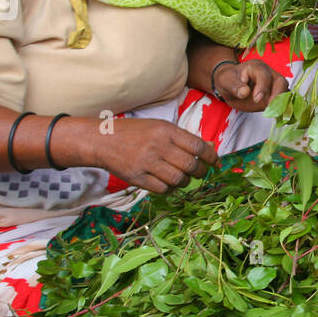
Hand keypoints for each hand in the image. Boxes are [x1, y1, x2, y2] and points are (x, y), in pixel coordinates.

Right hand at [98, 117, 217, 192]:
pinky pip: (163, 189)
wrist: (102, 140)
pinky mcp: (137, 177)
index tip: (215, 162)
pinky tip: (168, 183)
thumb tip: (210, 148)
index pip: (198, 146)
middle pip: (190, 165)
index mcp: (166, 130)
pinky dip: (170, 189)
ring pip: (178, 179)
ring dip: (185, 182)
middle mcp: (158, 146)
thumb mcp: (160, 127)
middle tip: (200, 173)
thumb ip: (183, 138)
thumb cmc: (134, 132)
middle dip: (200, 172)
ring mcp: (147, 162)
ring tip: (183, 178)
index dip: (211, 157)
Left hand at [212, 58, 287, 111]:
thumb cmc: (228, 80)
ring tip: (275, 112)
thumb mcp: (226, 81)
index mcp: (256, 67)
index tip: (256, 99)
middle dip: (278, 94)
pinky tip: (277, 115)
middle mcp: (268, 74)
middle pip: (281, 81)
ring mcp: (273, 86)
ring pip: (285, 91)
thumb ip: (235, 86)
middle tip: (270, 106)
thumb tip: (245, 92)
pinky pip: (283, 101)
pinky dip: (282, 108)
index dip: (262, 87)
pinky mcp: (273, 96)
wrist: (230, 86)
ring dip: (282, 102)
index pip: (264, 76)